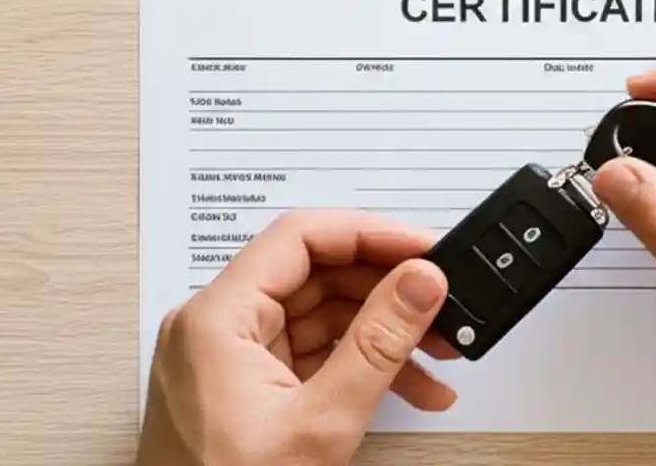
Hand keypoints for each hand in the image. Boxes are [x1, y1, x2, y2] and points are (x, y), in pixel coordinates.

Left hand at [136, 210, 457, 465]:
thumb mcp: (321, 421)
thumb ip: (377, 343)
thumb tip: (419, 281)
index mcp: (216, 319)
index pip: (300, 238)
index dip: (369, 233)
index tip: (421, 246)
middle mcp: (215, 327)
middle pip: (315, 274)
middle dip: (386, 290)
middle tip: (440, 303)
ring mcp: (227, 357)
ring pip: (320, 315)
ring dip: (382, 332)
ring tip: (437, 352)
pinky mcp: (244, 385)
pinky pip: (311, 352)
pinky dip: (359, 364)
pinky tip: (407, 384)